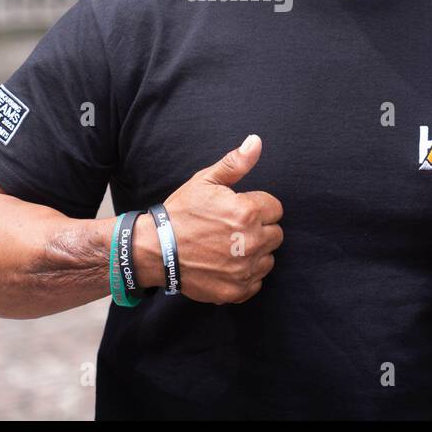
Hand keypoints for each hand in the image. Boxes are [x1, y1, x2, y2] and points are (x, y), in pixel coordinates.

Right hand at [155, 134, 283, 304]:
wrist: (155, 249)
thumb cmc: (181, 212)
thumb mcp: (205, 180)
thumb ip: (236, 163)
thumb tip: (256, 142)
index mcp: (247, 212)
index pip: (276, 209)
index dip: (258, 207)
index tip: (239, 209)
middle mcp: (251, 242)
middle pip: (276, 234)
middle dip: (260, 229)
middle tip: (233, 228)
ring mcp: (244, 269)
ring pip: (268, 258)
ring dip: (255, 253)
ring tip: (229, 246)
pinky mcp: (236, 290)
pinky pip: (257, 282)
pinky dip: (246, 275)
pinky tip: (227, 265)